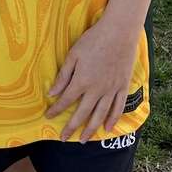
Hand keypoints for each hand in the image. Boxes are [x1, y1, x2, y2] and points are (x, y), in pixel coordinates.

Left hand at [46, 10, 140, 141]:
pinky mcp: (123, 87)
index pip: (66, 101)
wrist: (119, 32)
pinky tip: (107, 128)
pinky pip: (118, 108)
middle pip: (82, 114)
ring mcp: (111, 90)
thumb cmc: (93, 40)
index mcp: (82, 81)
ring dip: (91, 129)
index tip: (48, 117)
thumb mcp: (74, 55)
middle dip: (71, 127)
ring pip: (100, 115)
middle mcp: (97, 90)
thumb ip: (63, 76)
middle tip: (63, 138)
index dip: (56, 110)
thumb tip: (52, 93)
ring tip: (83, 140)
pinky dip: (113, 120)